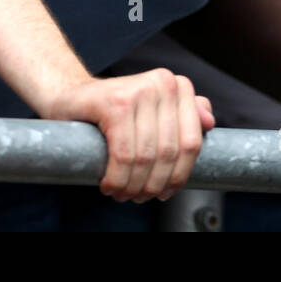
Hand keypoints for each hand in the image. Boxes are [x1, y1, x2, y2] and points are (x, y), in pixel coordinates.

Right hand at [45, 69, 215, 202]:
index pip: (191, 141)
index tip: (165, 192)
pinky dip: (117, 178)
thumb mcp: (154, 110)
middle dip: (153, 184)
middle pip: (169, 152)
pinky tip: (108, 185)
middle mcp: (163, 83)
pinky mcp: (115, 103)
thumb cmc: (115, 110)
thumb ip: (185, 114)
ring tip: (123, 194)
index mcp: (178, 85)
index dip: (180, 175)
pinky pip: (124, 154)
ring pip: (146, 156)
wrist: (70, 96)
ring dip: (133, 186)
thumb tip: (210, 124)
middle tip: (138, 198)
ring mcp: (140, 90)